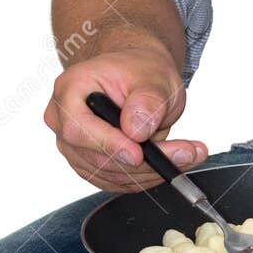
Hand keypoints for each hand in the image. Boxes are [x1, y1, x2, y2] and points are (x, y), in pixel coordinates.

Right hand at [44, 48, 208, 192]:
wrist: (138, 78)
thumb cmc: (140, 70)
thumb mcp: (154, 76)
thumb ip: (147, 100)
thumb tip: (137, 128)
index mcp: (71, 88)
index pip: (78, 128)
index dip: (107, 144)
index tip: (139, 153)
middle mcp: (64, 119)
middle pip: (95, 156)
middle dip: (142, 162)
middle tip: (185, 153)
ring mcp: (74, 145)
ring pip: (108, 173)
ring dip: (150, 171)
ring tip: (188, 154)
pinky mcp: (88, 163)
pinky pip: (115, 181)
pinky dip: (145, 177)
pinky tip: (169, 162)